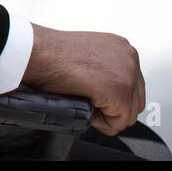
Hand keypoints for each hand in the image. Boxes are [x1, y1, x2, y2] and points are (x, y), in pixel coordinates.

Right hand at [22, 24, 146, 135]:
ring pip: (128, 114)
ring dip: (105, 113)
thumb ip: (105, 67)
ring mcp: (128, 74)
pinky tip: (84, 102)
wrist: (37, 51)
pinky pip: (117, 123)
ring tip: (84, 98)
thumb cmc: (51, 53)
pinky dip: (99, 121)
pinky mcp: (120, 90)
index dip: (109, 96)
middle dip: (111, 107)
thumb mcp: (87, 54)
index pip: (132, 86)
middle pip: (135, 101)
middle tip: (86, 97)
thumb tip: (106, 88)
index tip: (91, 90)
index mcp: (122, 47)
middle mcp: (130, 57)